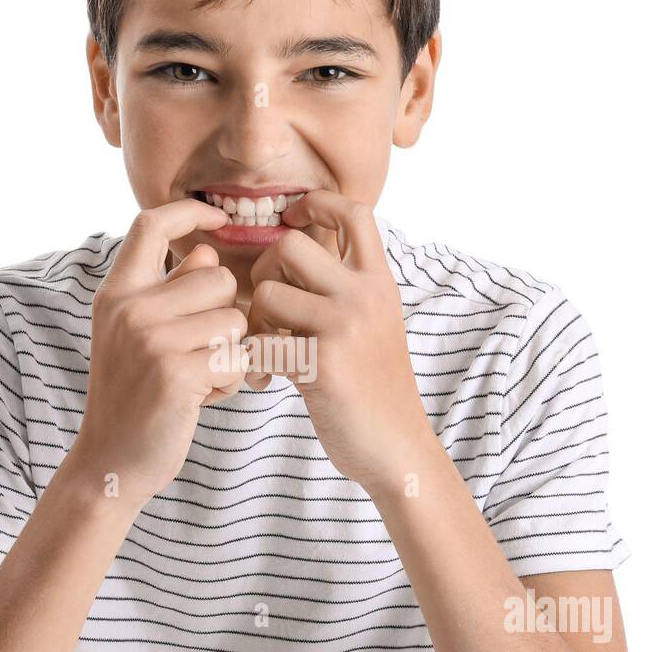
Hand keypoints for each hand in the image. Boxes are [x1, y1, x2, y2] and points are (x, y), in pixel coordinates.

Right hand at [73, 199, 248, 502]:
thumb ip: (171, 292)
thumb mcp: (140, 337)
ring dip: (229, 354)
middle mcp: (129, 309)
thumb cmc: (134, 398)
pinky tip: (201, 400)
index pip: (149, 225)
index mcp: (115, 294)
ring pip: (234, 319)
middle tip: (201, 354)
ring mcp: (151, 340)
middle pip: (216, 277)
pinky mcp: (177, 373)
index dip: (189, 211)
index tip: (217, 217)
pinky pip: (236, 359)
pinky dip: (229, 383)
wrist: (109, 463)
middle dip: (225, 315)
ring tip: (199, 379)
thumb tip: (206, 252)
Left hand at [243, 191, 432, 492]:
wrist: (398, 448)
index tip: (294, 219)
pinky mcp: (321, 364)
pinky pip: (261, 343)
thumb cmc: (375, 390)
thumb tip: (296, 253)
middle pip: (289, 246)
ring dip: (255, 322)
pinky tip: (268, 382)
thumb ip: (346, 290)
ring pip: (265, 292)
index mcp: (379, 283)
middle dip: (266, 274)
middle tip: (269, 311)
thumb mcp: (375, 325)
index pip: (354, 212)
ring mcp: (344, 328)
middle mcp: (365, 296)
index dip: (317, 204)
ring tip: (270, 351)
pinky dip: (254, 363)